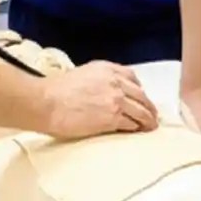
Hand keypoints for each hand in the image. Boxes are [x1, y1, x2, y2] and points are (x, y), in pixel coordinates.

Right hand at [40, 61, 159, 138]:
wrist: (47, 102)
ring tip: (150, 126)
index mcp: (107, 69)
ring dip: (148, 120)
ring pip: (141, 111)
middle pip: (141, 95)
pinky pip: (131, 124)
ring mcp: (116, 100)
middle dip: (149, 106)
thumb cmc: (57, 90)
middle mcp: (115, 82)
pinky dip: (136, 128)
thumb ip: (99, 78)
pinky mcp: (112, 118)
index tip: (141, 96)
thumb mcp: (82, 73)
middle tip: (152, 115)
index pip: (132, 77)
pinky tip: (137, 131)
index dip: (139, 89)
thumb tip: (105, 90)